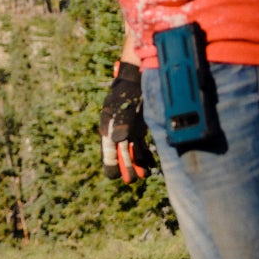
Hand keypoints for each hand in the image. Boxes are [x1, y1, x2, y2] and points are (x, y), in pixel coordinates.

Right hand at [98, 61, 156, 182]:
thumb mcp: (123, 109)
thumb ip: (121, 125)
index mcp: (108, 128)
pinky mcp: (138, 127)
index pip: (108, 151)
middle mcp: (116, 130)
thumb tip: (117, 141)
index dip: (111, 164)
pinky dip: (144, 154)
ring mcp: (127, 129)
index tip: (115, 176)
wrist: (137, 78)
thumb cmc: (128, 94)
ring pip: (131, 151)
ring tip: (143, 176)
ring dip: (136, 163)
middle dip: (126, 167)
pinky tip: (150, 164)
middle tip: (132, 180)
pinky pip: (140, 144)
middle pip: (120, 154)